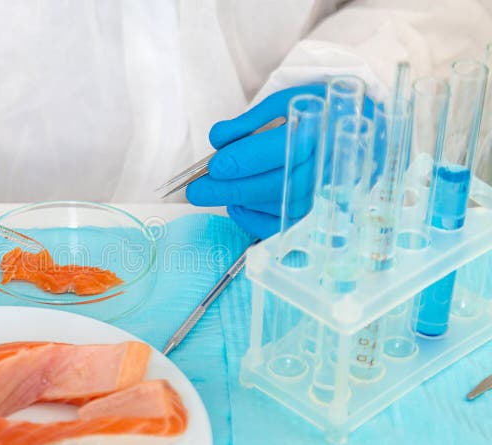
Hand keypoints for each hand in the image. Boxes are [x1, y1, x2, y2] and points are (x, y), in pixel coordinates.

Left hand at [186, 84, 372, 238]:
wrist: (368, 131)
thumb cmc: (323, 112)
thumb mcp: (289, 101)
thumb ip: (251, 121)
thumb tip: (218, 139)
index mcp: (321, 135)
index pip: (274, 153)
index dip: (238, 161)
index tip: (212, 165)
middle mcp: (326, 171)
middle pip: (268, 186)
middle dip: (226, 189)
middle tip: (195, 191)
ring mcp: (326, 198)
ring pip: (272, 206)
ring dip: (238, 199)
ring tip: (216, 189)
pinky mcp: (319, 215)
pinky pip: (282, 225)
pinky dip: (253, 218)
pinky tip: (237, 205)